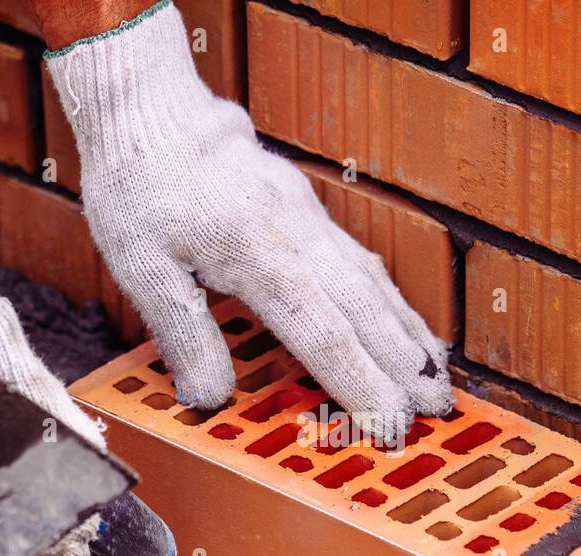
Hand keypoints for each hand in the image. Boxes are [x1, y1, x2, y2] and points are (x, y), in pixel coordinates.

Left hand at [46, 2, 453, 443]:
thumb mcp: (141, 265)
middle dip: (405, 368)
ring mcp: (310, 220)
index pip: (323, 332)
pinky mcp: (310, 212)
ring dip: (409, 336)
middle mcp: (299, 236)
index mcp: (258, 254)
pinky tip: (404, 328)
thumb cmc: (141, 185)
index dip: (360, 383)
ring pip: (374, 285)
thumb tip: (209, 399)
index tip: (390, 424)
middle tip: (439, 413)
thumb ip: (183, 333)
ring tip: (438, 380)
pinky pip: (363, 264)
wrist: (152, 107)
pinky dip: (392, 303)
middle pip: (366, 311)